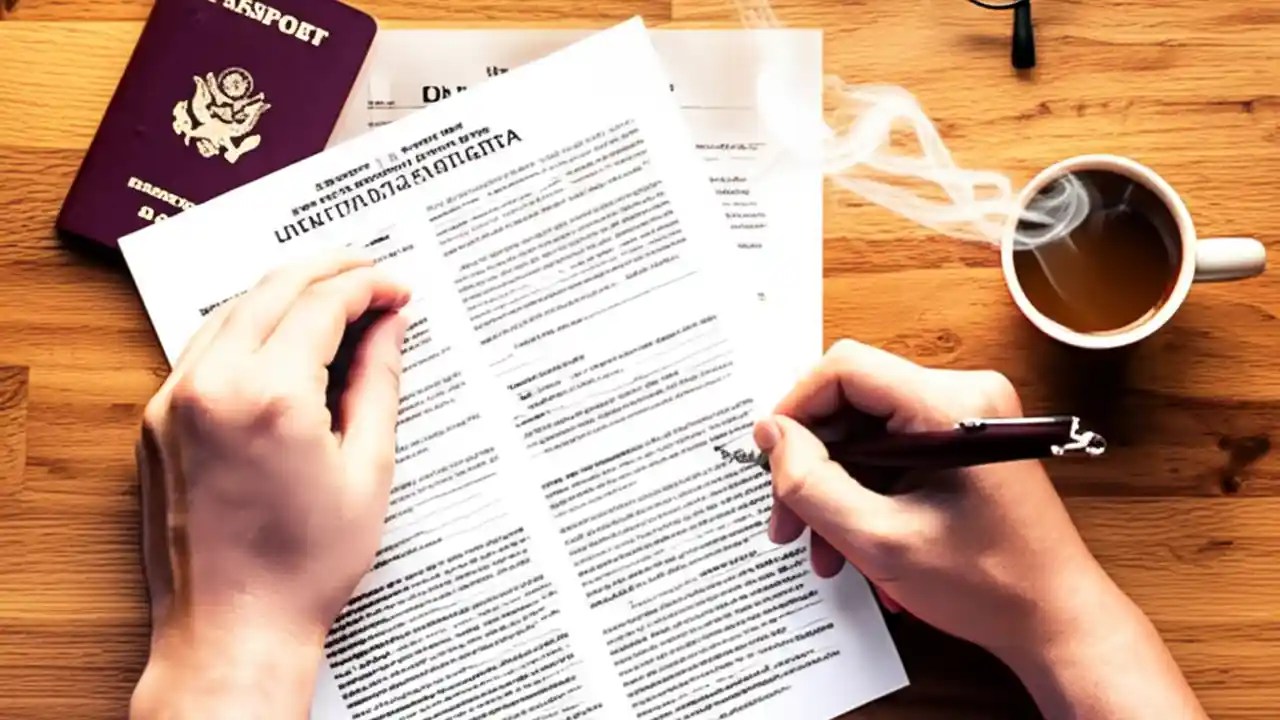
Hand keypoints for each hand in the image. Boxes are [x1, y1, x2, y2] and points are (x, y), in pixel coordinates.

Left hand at [130, 252, 409, 718]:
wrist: (232, 628)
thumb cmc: (303, 566)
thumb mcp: (367, 470)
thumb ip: (378, 382)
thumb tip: (389, 325)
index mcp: (269, 395)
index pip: (323, 304)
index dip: (369, 286)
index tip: (400, 289)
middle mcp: (211, 386)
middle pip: (272, 290)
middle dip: (328, 271)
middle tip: (372, 273)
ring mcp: (173, 403)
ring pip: (231, 311)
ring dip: (283, 293)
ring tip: (333, 298)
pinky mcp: (155, 423)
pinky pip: (202, 348)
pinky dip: (245, 328)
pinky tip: (280, 338)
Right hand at [754, 339, 1205, 719]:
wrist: (1055, 619)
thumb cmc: (989, 584)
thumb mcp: (880, 539)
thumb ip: (813, 483)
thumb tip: (772, 435)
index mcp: (951, 406)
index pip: (845, 369)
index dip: (795, 408)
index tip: (769, 455)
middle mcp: (964, 396)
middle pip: (853, 403)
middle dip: (812, 464)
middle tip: (787, 519)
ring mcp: (969, 418)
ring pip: (868, 432)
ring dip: (836, 488)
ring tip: (823, 547)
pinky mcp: (967, 441)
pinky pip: (894, 450)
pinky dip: (867, 493)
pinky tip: (858, 545)